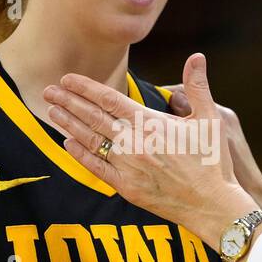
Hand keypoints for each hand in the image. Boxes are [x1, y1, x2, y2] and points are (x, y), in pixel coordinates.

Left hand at [44, 52, 256, 248]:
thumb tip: (197, 56)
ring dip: (68, 124)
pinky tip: (67, 142)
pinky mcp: (126, 187)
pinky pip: (96, 167)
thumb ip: (198, 86)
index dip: (86, 88)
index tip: (67, 79)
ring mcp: (127, 166)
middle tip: (48, 91)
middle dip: (69, 102)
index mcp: (151, 123)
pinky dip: (79, 154)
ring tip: (51, 111)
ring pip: (91, 140)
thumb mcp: (211, 119)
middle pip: (93, 117)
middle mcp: (134, 143)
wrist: (212, 205)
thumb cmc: (213, 161)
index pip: (110, 100)